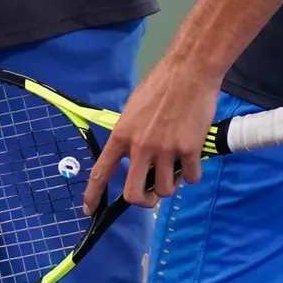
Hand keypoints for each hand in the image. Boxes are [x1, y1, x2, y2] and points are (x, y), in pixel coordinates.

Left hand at [84, 52, 223, 212]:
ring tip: (176, 167)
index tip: (89, 210)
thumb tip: (133, 155)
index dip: (93, 195)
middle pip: (134, 194)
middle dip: (144, 201)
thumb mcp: (134, 109)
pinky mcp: (189, 150)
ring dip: (171, 184)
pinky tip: (192, 160)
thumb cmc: (161, 85)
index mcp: (122, 135)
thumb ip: (130, 134)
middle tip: (151, 194)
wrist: (190, 71)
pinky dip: (192, 174)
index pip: (101, 171)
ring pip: (165, 190)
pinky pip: (190, 178)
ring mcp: (165, 150)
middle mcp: (140, 146)